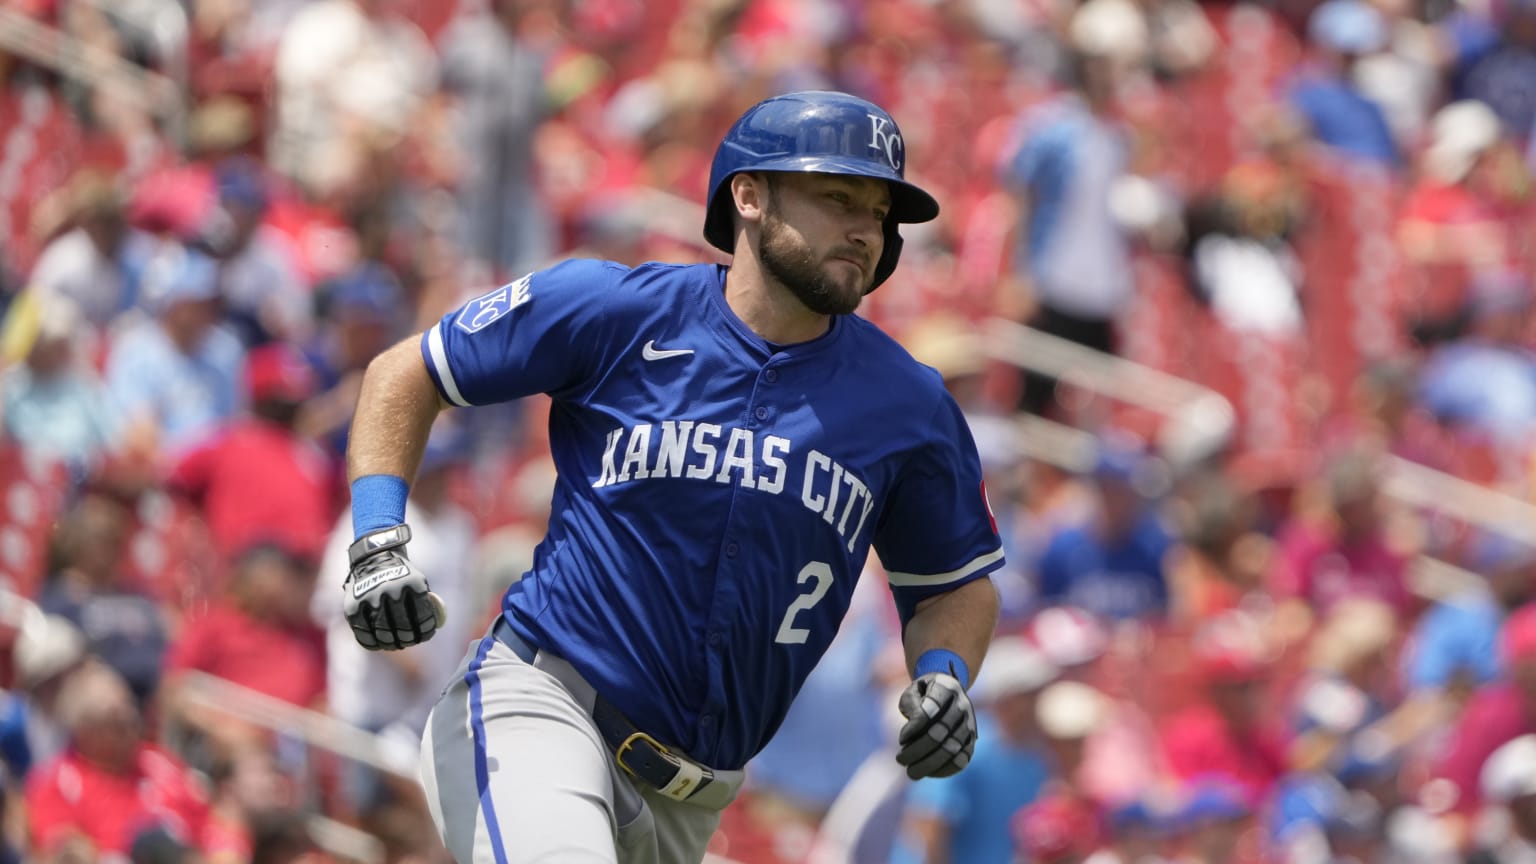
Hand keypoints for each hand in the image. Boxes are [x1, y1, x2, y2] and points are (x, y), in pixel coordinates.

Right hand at [343, 525, 445, 650]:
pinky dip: (372, 642)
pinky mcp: (352, 606)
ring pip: (382, 631)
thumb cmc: (402, 576)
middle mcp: (391, 588)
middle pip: (402, 625)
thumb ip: (427, 603)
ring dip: (391, 643)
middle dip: (408, 638)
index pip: (422, 613)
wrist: (373, 558)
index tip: (426, 635)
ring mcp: (370, 597)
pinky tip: (379, 644)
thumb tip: (437, 626)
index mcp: (412, 582)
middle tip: (410, 641)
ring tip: (396, 644)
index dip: (425, 629)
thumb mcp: (418, 581)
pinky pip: (363, 632)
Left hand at [896, 672, 975, 779]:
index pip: (932, 707)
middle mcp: (962, 704)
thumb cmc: (924, 693)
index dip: (915, 726)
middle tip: (900, 760)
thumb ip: (910, 704)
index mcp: (947, 686)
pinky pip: (963, 759)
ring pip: (951, 748)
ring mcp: (970, 723)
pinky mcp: (972, 740)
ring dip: (929, 763)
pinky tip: (928, 773)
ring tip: (911, 772)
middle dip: (917, 750)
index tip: (901, 739)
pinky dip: (945, 769)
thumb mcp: (913, 690)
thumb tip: (912, 731)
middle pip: (940, 731)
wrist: (947, 692)